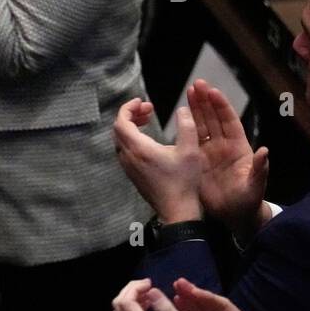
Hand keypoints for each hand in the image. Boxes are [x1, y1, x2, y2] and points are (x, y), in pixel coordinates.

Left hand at [113, 100, 202, 223]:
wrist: (176, 209)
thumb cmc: (183, 180)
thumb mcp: (190, 150)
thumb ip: (186, 126)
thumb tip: (182, 109)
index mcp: (138, 148)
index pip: (121, 122)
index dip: (128, 108)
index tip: (142, 101)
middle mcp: (127, 156)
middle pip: (118, 129)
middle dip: (131, 114)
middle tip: (149, 109)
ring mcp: (127, 166)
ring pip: (120, 139)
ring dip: (131, 126)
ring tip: (148, 120)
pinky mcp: (131, 173)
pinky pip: (124, 149)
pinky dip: (132, 138)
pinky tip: (148, 138)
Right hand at [186, 79, 269, 240]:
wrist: (234, 215)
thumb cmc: (248, 200)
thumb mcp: (255, 186)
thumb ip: (259, 169)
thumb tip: (264, 152)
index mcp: (238, 147)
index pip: (229, 122)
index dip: (221, 106)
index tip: (212, 91)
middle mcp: (222, 146)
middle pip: (213, 118)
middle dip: (205, 101)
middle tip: (197, 84)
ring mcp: (208, 152)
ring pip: (201, 125)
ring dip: (195, 109)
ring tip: (188, 92)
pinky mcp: (196, 161)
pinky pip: (189, 140)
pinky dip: (185, 127)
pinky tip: (179, 117)